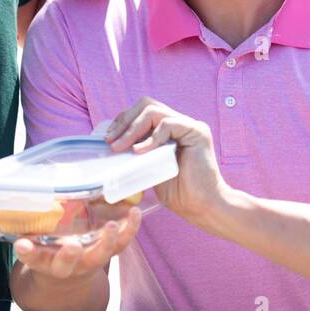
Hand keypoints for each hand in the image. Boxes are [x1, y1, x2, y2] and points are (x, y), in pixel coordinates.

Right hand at [13, 207, 142, 280]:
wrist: (68, 278)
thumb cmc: (47, 250)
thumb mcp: (34, 241)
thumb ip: (27, 225)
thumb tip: (13, 194)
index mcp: (43, 260)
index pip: (31, 257)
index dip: (27, 252)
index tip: (21, 244)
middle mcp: (66, 264)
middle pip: (66, 263)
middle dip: (68, 255)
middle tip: (72, 245)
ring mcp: (88, 260)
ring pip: (99, 256)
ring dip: (107, 241)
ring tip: (114, 224)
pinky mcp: (106, 254)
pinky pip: (121, 245)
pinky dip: (130, 230)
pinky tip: (135, 212)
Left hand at [106, 97, 228, 226]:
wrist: (201, 206)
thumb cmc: (178, 193)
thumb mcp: (149, 168)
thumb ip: (137, 153)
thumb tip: (111, 145)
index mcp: (170, 129)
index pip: (142, 111)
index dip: (124, 120)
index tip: (108, 138)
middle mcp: (180, 123)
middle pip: (147, 104)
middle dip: (125, 120)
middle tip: (110, 140)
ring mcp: (190, 125)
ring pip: (154, 111)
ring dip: (132, 128)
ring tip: (120, 147)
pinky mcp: (197, 131)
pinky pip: (168, 124)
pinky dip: (151, 137)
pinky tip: (140, 152)